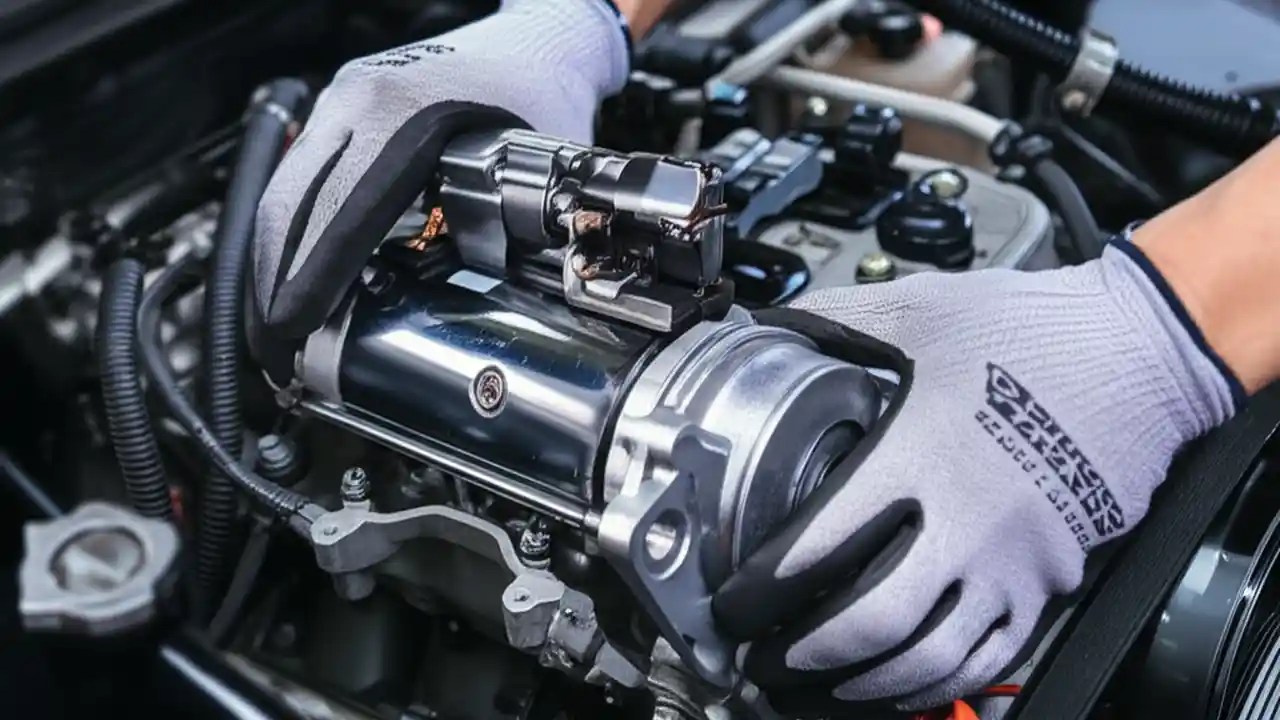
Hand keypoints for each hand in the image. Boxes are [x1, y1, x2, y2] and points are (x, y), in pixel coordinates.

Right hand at [251, 0, 628, 336]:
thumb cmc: (540, 85)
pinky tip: (291, 271)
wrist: (537, 37)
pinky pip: (300, 176)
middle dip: (272, 283)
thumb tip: (491, 301)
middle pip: (289, 203)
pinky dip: (292, 229)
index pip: (341, 209)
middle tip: (272, 348)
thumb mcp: (537, 163)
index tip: (292, 328)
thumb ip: (512, 231)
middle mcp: (357, 100)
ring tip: (274, 324)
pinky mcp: (342, 110)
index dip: (311, 277)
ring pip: (285, 190)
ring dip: (273, 259)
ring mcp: (343, 100)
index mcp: (402, 113)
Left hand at [714, 245, 1239, 714]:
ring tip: (822, 684)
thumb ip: (837, 321)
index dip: (765, 584)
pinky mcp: (1054, 578)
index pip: (822, 542)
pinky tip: (905, 683)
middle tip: (765, 658)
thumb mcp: (922, 309)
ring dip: (867, 680)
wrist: (1142, 349)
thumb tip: (769, 322)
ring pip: (933, 654)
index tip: (736, 599)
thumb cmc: (1036, 329)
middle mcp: (967, 520)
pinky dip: (941, 680)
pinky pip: (993, 654)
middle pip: (873, 619)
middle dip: (805, 652)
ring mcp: (1016, 559)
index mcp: (921, 455)